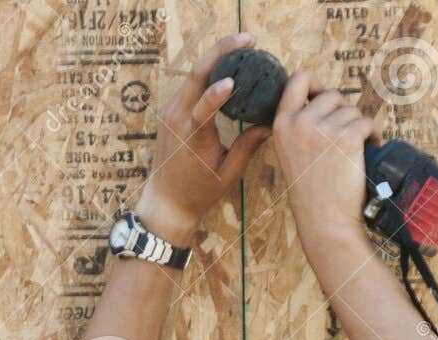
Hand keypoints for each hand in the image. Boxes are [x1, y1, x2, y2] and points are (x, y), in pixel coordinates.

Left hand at [134, 34, 271, 247]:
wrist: (166, 200)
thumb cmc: (199, 192)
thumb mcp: (228, 173)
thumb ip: (248, 146)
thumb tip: (271, 125)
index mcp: (193, 137)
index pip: (202, 108)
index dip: (216, 92)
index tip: (233, 81)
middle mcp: (177, 118)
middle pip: (197, 73)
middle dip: (222, 51)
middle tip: (248, 40)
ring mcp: (170, 111)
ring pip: (193, 73)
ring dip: (216, 57)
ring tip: (242, 47)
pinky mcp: (169, 109)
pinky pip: (189, 84)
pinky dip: (207, 72)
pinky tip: (226, 67)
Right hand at [273, 73, 376, 276]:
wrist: (324, 221)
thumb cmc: (311, 194)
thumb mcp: (291, 154)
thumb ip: (299, 127)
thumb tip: (323, 102)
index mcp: (282, 124)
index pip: (298, 79)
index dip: (315, 84)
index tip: (323, 98)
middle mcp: (301, 122)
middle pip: (331, 95)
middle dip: (342, 112)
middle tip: (344, 136)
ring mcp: (324, 129)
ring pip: (351, 109)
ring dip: (358, 126)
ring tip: (356, 149)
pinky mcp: (347, 137)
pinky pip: (367, 122)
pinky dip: (373, 135)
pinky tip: (369, 149)